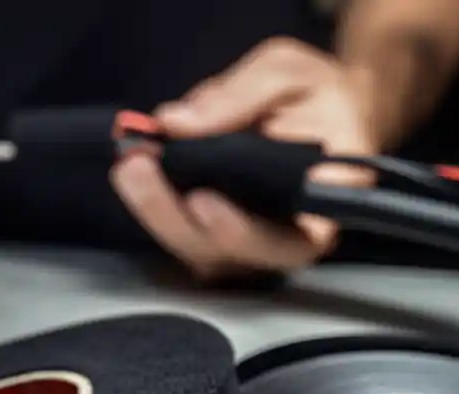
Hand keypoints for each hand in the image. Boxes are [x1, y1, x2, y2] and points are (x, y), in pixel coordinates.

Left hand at [111, 37, 376, 279]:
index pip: (291, 241)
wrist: (313, 104)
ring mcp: (252, 242)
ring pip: (198, 253)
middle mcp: (291, 235)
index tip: (202, 199)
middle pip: (229, 256)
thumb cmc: (313, 93)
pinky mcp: (218, 234)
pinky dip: (154, 205)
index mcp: (329, 202)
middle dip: (175, 217)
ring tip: (130, 164)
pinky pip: (182, 234)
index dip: (243, 233)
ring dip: (156, 212)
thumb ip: (238, 95)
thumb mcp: (288, 71)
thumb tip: (175, 123)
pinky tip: (136, 170)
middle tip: (138, 168)